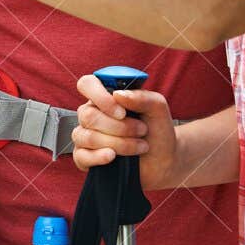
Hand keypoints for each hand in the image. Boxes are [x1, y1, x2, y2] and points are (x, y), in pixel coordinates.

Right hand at [70, 73, 179, 191]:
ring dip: (119, 143)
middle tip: (141, 130)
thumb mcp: (158, 109)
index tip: (122, 112)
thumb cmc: (157, 131)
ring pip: (88, 137)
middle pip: (89, 115)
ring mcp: (86, 136)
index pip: (87, 84)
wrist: (163, 159)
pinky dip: (98, 157)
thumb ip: (142, 97)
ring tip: (139, 146)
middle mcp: (92, 114)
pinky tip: (112, 156)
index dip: (100, 97)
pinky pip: (81, 156)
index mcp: (105, 97)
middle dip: (120, 127)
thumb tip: (118, 94)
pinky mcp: (85, 157)